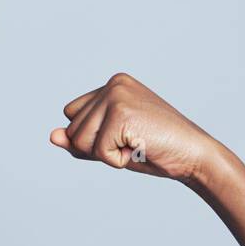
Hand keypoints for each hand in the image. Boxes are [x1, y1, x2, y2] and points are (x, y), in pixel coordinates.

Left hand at [49, 72, 217, 183]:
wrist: (192, 156)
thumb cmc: (153, 151)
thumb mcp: (109, 146)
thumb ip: (79, 142)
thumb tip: (52, 136)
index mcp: (111, 85)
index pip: (71, 117)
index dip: (92, 138)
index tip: (124, 136)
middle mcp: (113, 84)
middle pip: (73, 130)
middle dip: (97, 148)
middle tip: (132, 143)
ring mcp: (117, 95)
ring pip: (80, 141)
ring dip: (106, 155)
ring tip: (135, 145)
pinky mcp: (121, 113)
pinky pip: (98, 152)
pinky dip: (116, 161)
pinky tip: (139, 148)